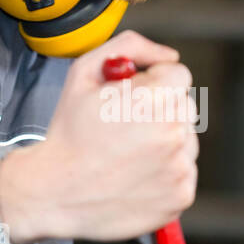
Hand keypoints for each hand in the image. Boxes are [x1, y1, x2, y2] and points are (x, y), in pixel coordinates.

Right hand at [0, 30, 197, 243]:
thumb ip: (130, 47)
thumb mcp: (84, 72)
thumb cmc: (68, 133)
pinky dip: (165, 173)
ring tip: (128, 154)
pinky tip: (135, 174)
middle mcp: (175, 134)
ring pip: (187, 141)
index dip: (154, 82)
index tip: (133, 97)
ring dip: (166, 142)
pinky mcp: (182, 196)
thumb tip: (169, 56)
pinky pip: (184, 173)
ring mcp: (180, 168)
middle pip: (184, 107)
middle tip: (126, 127)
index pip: (179, 74)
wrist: (56, 192)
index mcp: (154, 99)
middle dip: (160, 110)